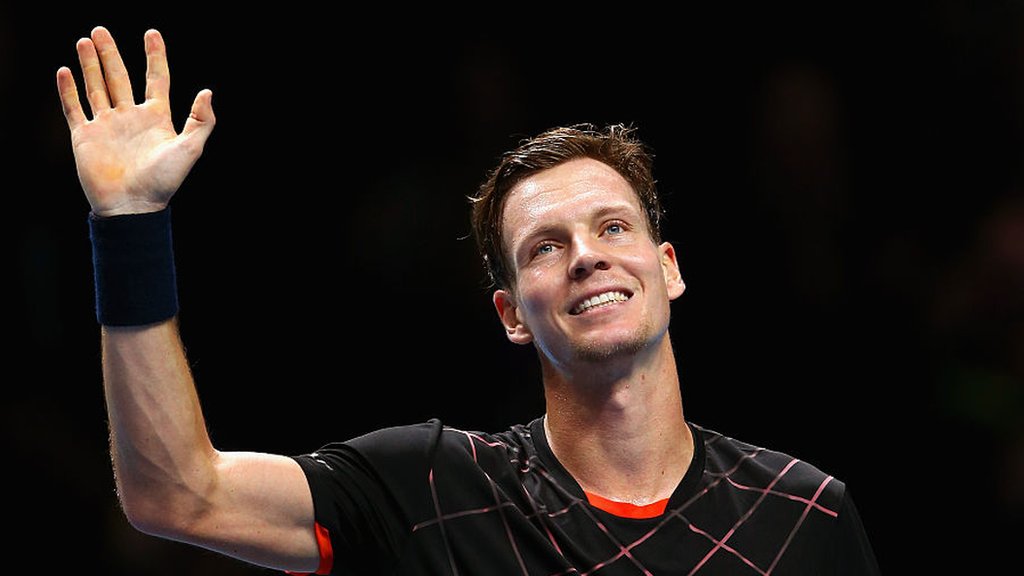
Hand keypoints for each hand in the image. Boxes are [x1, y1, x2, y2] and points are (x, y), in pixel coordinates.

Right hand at [56, 26, 214, 216]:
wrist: (133, 206)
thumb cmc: (164, 181)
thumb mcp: (190, 149)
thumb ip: (201, 120)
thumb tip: (208, 91)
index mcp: (156, 118)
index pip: (156, 79)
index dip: (155, 56)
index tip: (152, 34)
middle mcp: (130, 118)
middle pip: (120, 77)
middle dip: (110, 54)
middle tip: (100, 30)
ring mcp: (107, 126)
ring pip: (96, 87)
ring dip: (90, 65)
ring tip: (84, 41)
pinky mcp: (86, 137)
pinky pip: (75, 108)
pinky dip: (69, 90)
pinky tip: (65, 71)